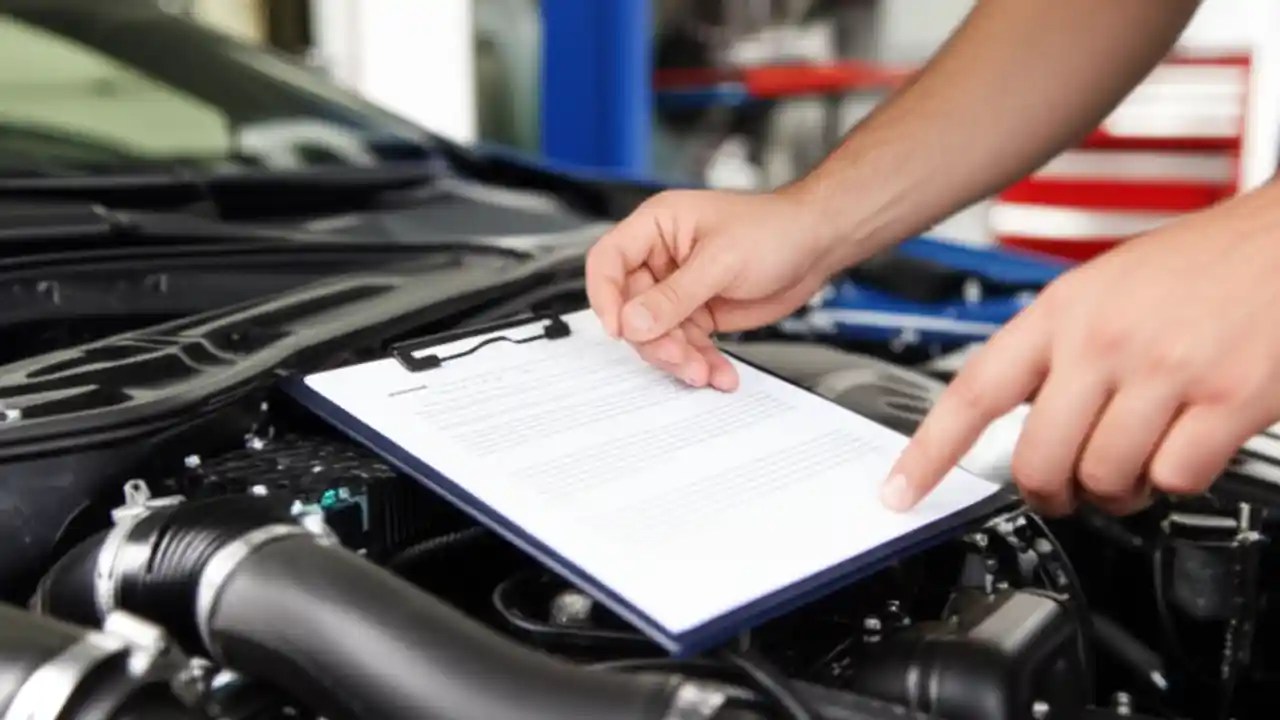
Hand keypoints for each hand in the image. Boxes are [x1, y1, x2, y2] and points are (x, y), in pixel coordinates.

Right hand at [585, 189, 850, 389]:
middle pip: (632, 308)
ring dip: (680, 357)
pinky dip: (702, 362)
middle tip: (679, 356)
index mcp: (657, 226)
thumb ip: (674, 296)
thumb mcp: (720, 261)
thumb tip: (632, 322)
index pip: (608, 260)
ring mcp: (680, 289)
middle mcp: (662, 258)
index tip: (617, 329)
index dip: (604, 295)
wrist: (817, 245)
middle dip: (655, 339)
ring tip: (704, 371)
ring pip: (658, 334)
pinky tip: (718, 373)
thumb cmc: (775, 229)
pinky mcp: (699, 313)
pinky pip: (687, 345)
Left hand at [883, 188, 1279, 515]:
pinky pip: (1173, 478)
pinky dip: (1175, 480)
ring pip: (1103, 477)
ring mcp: (1164, 369)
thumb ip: (1061, 346)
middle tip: (1065, 491)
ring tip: (1135, 465)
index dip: (929, 450)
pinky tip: (1185, 450)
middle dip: (1048, 491)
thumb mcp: (1106, 286)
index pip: (975, 391)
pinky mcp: (1227, 399)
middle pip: (1037, 457)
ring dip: (1116, 491)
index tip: (900, 489)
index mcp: (1064, 309)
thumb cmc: (1206, 262)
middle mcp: (1104, 339)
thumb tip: (1025, 413)